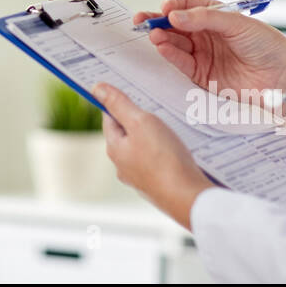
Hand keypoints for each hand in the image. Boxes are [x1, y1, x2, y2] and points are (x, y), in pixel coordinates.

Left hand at [92, 82, 214, 229]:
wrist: (188, 198)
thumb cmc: (164, 159)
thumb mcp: (141, 122)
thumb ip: (119, 104)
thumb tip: (97, 89)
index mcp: (115, 149)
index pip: (109, 119)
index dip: (117, 103)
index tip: (128, 92)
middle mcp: (123, 166)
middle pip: (126, 135)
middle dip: (138, 121)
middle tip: (154, 108)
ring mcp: (140, 179)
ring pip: (143, 150)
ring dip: (153, 138)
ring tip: (170, 128)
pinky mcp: (158, 186)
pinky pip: (158, 163)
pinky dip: (165, 154)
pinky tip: (178, 151)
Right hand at [134, 0, 285, 116]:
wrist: (284, 79)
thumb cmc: (269, 46)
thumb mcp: (237, 23)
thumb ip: (204, 18)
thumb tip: (175, 16)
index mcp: (215, 15)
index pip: (185, 5)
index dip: (172, 5)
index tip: (166, 8)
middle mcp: (205, 34)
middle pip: (174, 24)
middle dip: (156, 20)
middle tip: (143, 19)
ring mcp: (202, 54)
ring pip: (174, 43)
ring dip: (161, 37)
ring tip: (154, 34)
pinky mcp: (201, 75)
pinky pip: (180, 62)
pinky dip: (170, 54)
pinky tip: (163, 46)